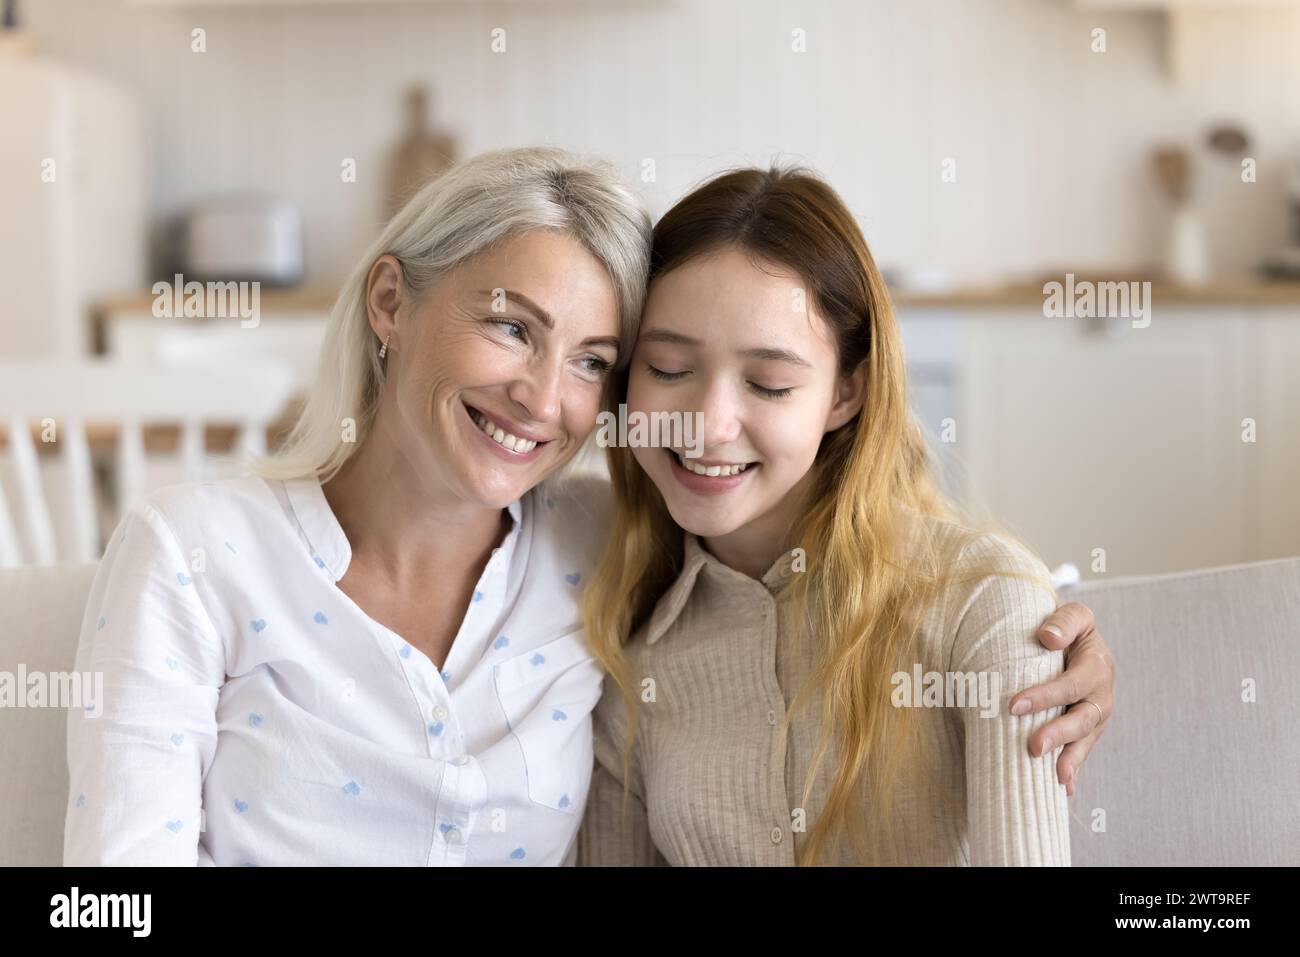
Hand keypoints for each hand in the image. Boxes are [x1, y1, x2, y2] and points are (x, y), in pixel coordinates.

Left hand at [1008, 602, 1114, 795]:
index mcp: (1097, 666)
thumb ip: (1065, 622)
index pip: (1071, 684)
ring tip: (1056, 776)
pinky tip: (1065, 788)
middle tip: (1032, 746)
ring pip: (1085, 741)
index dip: (1045, 695)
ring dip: (1071, 759)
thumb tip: (1048, 638)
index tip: (1014, 705)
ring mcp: (1096, 716)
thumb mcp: (1073, 617)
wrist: (1074, 642)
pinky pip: (1082, 752)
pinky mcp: (1088, 731)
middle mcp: (1101, 695)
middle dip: (1058, 734)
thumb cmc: (1067, 629)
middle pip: (1082, 719)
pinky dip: (1075, 770)